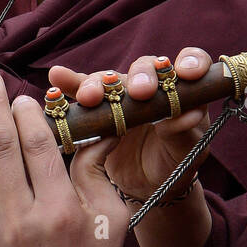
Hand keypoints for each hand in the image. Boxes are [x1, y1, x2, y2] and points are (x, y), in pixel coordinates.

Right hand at [48, 48, 212, 203]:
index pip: (189, 65)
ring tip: (89, 97)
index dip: (190, 62)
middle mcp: (151, 86)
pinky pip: (82, 91)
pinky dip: (69, 83)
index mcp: (180, 91)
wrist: (147, 184)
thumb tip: (187, 113)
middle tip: (138, 91)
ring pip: (110, 79)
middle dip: (139, 77)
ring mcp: (122, 95)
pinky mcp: (98, 107)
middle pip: (144, 68)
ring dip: (98, 84)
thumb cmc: (173, 163)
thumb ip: (185, 131)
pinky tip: (57, 76)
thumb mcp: (184, 150)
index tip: (186, 73)